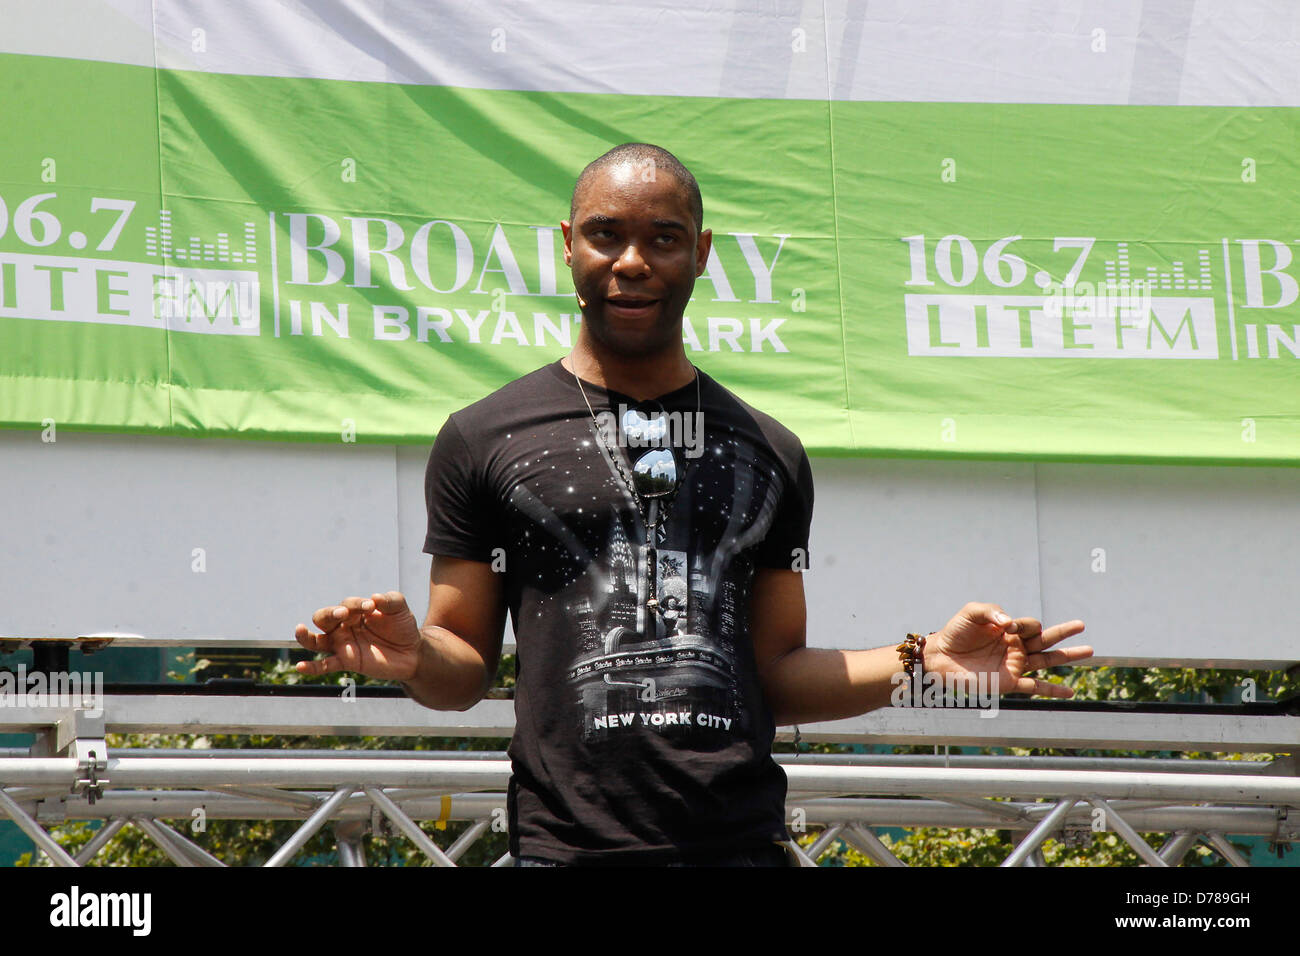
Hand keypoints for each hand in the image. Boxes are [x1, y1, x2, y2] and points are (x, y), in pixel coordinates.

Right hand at [294, 591, 422, 680]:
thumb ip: (390, 600)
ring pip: (316, 640)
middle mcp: (344, 626)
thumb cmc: (402, 627)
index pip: (347, 604)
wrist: (412, 652)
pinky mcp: (347, 661)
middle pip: (324, 617)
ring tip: (299, 629)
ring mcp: (343, 644)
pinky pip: (325, 665)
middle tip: (344, 613)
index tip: (372, 606)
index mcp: (355, 611)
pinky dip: (312, 667)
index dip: (357, 604)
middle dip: (330, 613)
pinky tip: (300, 667)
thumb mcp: (399, 609)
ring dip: (305, 636)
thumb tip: (375, 597)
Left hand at [924, 602, 1090, 697]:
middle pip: (1046, 639)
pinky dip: (1053, 690)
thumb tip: (1010, 623)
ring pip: (1047, 660)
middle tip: (1082, 624)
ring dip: (1068, 657)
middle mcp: (1015, 646)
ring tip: (1089, 651)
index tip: (1006, 627)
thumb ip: (991, 612)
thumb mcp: (971, 613)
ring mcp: (1014, 665)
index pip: (1029, 625)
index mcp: (1009, 629)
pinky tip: (1070, 692)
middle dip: (1064, 632)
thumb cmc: (956, 632)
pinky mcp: (1008, 682)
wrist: (939, 657)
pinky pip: (1035, 687)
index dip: (1023, 625)